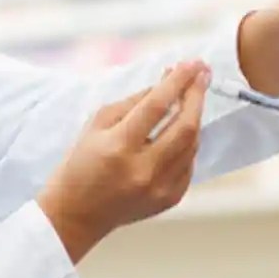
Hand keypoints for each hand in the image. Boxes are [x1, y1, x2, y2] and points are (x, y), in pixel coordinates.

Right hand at [38, 61, 210, 262]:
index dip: (178, 81)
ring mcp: (160, 188)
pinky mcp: (169, 199)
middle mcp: (144, 169)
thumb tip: (165, 82)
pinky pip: (189, 164)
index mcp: (119, 147)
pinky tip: (182, 130)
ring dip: (194, 118)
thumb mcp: (96, 124)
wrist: (76, 214)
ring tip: (191, 98)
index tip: (192, 63)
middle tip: (203, 74)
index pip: (157, 106)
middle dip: (196, 95)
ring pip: (192, 145)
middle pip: (185, 126)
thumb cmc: (80, 163)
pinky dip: (188, 144)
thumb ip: (133, 102)